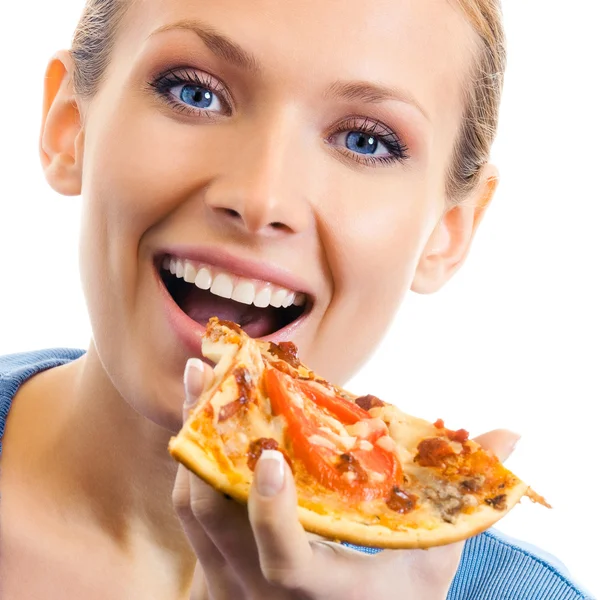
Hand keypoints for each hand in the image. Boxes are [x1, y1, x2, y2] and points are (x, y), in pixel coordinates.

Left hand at [173, 359, 519, 599]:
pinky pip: (191, 509)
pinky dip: (191, 459)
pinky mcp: (215, 566)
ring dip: (191, 437)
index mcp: (318, 593)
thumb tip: (511, 434)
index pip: (283, 560)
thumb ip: (463, 504)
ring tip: (199, 378)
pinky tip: (202, 416)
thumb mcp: (431, 565)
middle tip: (206, 370)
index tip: (270, 456)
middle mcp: (261, 589)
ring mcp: (229, 579)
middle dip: (203, 437)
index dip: (272, 512)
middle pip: (213, 516)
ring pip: (193, 506)